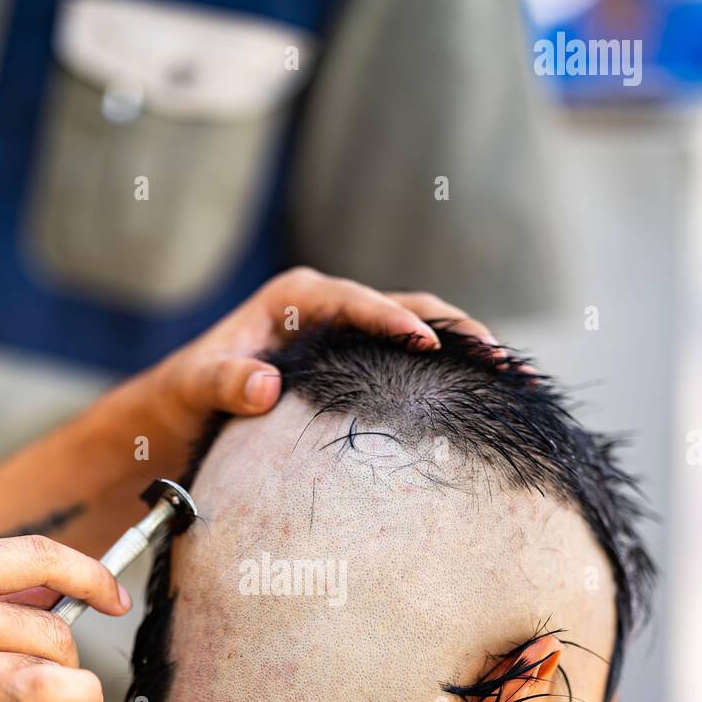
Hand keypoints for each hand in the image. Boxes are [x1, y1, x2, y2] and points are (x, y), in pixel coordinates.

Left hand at [154, 267, 498, 434]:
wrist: (187, 405)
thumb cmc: (190, 391)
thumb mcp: (198, 387)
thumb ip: (226, 384)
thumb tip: (265, 388)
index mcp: (296, 296)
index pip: (357, 302)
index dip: (395, 320)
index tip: (429, 343)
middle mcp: (330, 305)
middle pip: (407, 306)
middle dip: (457, 329)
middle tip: (500, 360)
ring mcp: (350, 330)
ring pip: (421, 328)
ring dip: (467, 349)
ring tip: (514, 376)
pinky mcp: (361, 358)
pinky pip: (412, 359)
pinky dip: (451, 371)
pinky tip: (488, 394)